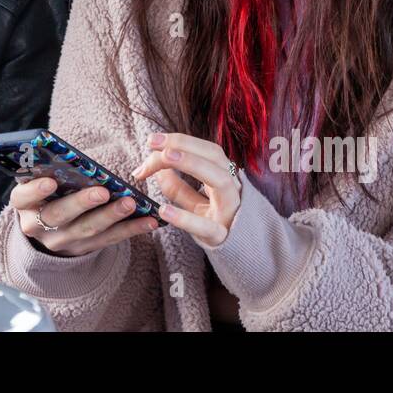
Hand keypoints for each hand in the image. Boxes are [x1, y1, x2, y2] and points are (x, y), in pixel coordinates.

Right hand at [11, 176, 160, 256]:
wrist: (45, 229)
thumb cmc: (45, 193)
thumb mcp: (37, 182)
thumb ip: (48, 169)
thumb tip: (69, 154)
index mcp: (24, 204)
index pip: (23, 198)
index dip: (35, 190)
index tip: (50, 182)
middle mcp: (39, 226)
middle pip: (59, 215)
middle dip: (82, 203)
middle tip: (103, 191)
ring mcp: (61, 241)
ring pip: (87, 229)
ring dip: (111, 216)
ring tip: (130, 203)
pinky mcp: (83, 250)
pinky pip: (108, 240)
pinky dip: (130, 230)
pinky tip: (148, 221)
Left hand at [133, 133, 241, 247]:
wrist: (239, 253)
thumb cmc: (215, 222)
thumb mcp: (194, 202)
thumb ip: (177, 186)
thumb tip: (156, 166)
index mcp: (224, 175)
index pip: (204, 150)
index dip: (180, 140)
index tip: (152, 139)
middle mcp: (231, 187)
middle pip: (213, 156)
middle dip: (183, 144)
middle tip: (153, 143)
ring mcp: (230, 211)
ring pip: (219, 180)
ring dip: (191, 163)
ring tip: (164, 158)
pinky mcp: (222, 236)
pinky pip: (206, 226)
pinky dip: (185, 218)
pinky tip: (163, 210)